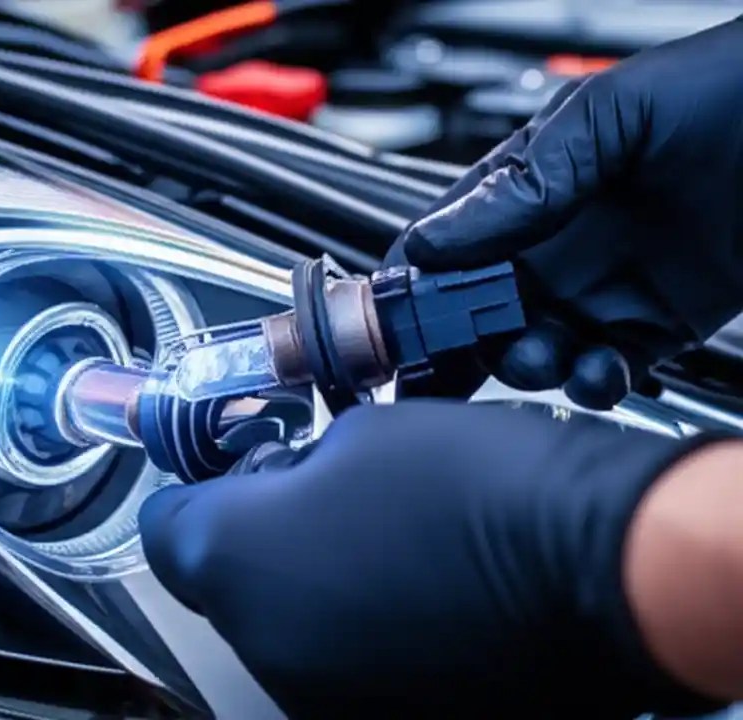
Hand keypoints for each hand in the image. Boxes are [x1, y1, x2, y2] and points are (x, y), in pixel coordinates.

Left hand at [140, 401, 725, 717]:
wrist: (599, 568)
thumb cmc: (484, 490)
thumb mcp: (363, 436)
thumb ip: (291, 467)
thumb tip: (279, 482)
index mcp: (232, 559)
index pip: (163, 528)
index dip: (197, 490)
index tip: (234, 475)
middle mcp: (259, 645)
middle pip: (226, 586)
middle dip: (263, 541)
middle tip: (328, 501)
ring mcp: (318, 696)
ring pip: (284, 633)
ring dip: (314, 594)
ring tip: (392, 553)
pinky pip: (342, 672)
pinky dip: (364, 640)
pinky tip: (420, 602)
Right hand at [386, 18, 742, 408]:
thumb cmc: (729, 90)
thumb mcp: (604, 119)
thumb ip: (522, 184)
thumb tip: (436, 239)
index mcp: (531, 184)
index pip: (447, 242)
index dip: (415, 285)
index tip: (397, 323)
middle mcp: (559, 241)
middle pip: (478, 310)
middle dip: (456, 343)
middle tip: (448, 363)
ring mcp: (606, 286)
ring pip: (533, 350)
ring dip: (523, 366)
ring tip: (538, 355)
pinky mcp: (658, 327)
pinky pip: (605, 372)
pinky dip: (591, 383)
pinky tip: (598, 368)